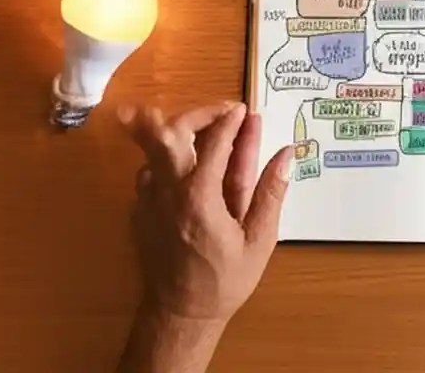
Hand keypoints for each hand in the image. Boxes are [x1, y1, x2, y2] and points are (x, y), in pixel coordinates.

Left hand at [118, 102, 294, 372]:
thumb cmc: (225, 280)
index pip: (215, 142)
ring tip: (205, 131)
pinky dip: (166, 160)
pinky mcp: (138, 211)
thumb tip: (286, 155)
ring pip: (154, 149)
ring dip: (178, 133)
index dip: (231, 121)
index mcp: (200, 197)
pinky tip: (185, 167)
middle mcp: (168, 192)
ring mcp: (148, 200)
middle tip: (221, 112)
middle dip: (196, 114)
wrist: (179, 314)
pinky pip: (149, 172)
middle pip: (170, 132)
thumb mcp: (259, 240)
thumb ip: (270, 193)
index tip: (245, 110)